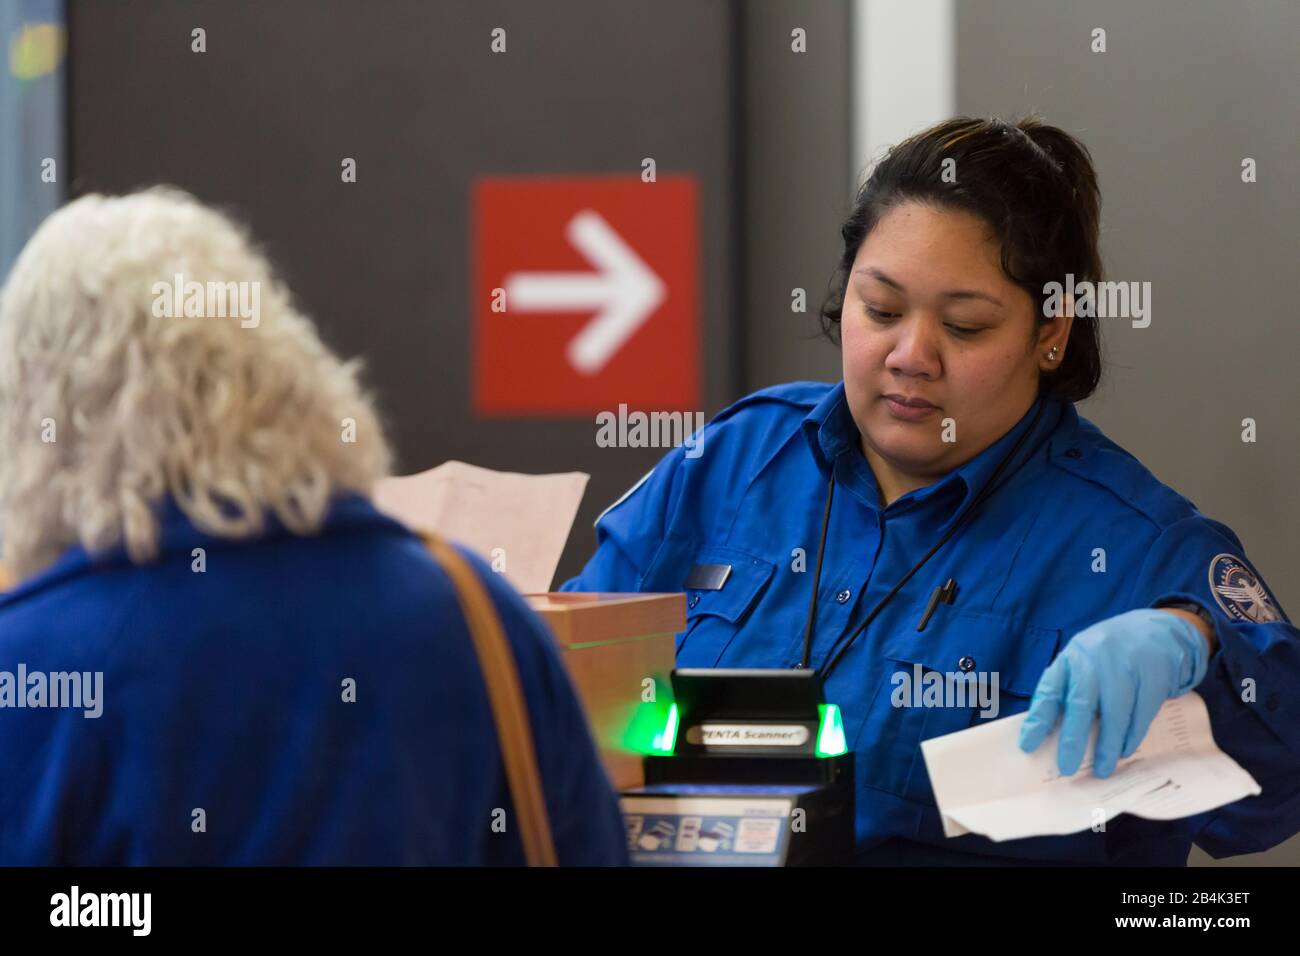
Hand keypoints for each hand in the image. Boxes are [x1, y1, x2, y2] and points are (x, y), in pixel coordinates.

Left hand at [1018, 608, 1209, 776]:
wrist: (1158, 631)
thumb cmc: (1110, 656)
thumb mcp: (1084, 664)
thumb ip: (1068, 690)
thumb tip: (1051, 733)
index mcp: (1071, 658)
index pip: (1049, 689)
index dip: (1037, 719)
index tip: (1028, 745)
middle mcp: (1095, 660)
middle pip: (1081, 703)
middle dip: (1073, 739)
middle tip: (1066, 768)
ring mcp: (1126, 667)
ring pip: (1115, 713)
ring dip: (1107, 746)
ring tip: (1102, 769)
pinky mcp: (1154, 676)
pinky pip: (1141, 713)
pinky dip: (1132, 736)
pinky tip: (1125, 750)